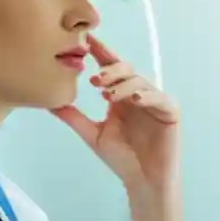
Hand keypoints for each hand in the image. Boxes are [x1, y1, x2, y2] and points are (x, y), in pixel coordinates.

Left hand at [50, 33, 180, 195]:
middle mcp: (138, 94)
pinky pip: (160, 98)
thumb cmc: (122, 159)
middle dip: (110, 70)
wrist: (143, 181)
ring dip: (124, 85)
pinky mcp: (170, 112)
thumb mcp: (92, 134)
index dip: (100, 52)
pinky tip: (133, 99)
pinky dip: (147, 96)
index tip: (85, 39)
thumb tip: (49, 103)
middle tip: (94, 80)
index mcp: (120, 96)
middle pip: (126, 69)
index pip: (110, 68)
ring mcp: (155, 102)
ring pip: (140, 82)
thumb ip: (74, 117)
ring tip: (107, 95)